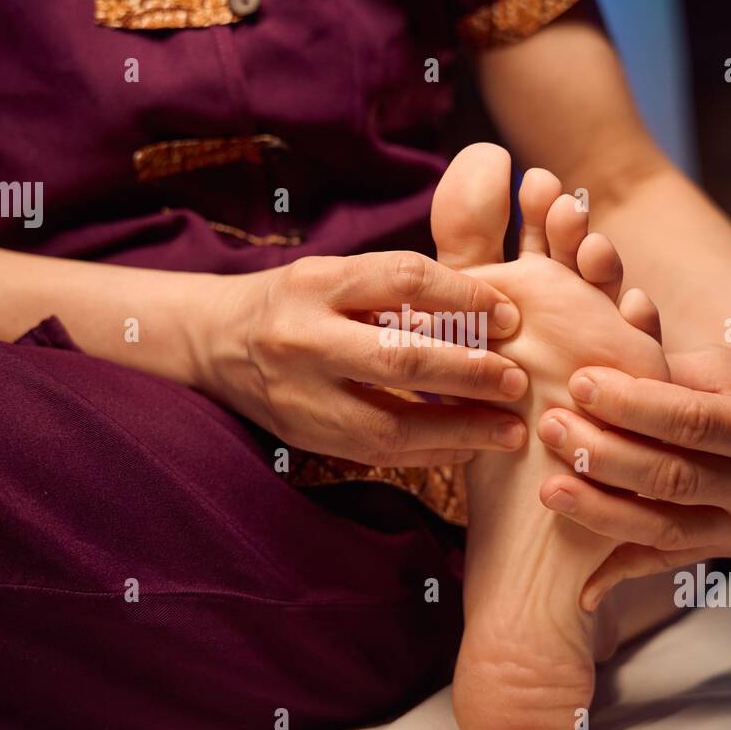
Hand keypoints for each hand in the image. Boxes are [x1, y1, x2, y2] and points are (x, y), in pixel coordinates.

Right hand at [197, 251, 529, 465]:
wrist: (213, 342)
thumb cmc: (296, 301)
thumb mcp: (335, 275)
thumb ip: (398, 290)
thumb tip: (489, 312)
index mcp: (316, 283)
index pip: (403, 280)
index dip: (465, 296)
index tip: (509, 315)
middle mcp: (303, 339)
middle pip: (400, 360)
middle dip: (469, 374)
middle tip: (516, 382)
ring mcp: (299, 396)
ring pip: (389, 425)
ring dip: (459, 431)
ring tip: (510, 432)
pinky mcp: (303, 437)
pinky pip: (375, 454)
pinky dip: (429, 452)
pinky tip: (468, 447)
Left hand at [535, 343, 730, 609]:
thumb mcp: (721, 362)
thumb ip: (669, 355)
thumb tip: (622, 310)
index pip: (693, 419)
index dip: (631, 404)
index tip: (578, 382)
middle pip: (675, 477)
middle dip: (604, 454)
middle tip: (549, 425)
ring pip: (666, 529)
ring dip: (601, 510)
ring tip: (548, 488)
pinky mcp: (729, 554)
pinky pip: (667, 564)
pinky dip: (621, 572)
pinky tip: (580, 586)